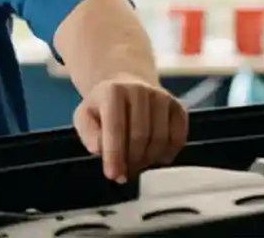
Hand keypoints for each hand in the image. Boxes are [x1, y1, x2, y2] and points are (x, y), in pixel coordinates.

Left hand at [72, 74, 188, 182]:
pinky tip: (154, 157)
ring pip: (160, 139)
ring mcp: (162, 97)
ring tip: (136, 164)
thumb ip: (89, 134)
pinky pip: (178, 138)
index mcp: (113, 91)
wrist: (126, 88)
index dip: (114, 155)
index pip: (115, 127)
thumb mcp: (85, 117)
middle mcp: (140, 90)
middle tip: (124, 172)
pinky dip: (167, 154)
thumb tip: (101, 150)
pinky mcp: (178, 106)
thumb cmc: (104, 108)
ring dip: (148, 160)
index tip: (113, 175)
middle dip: (131, 160)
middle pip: (140, 136)